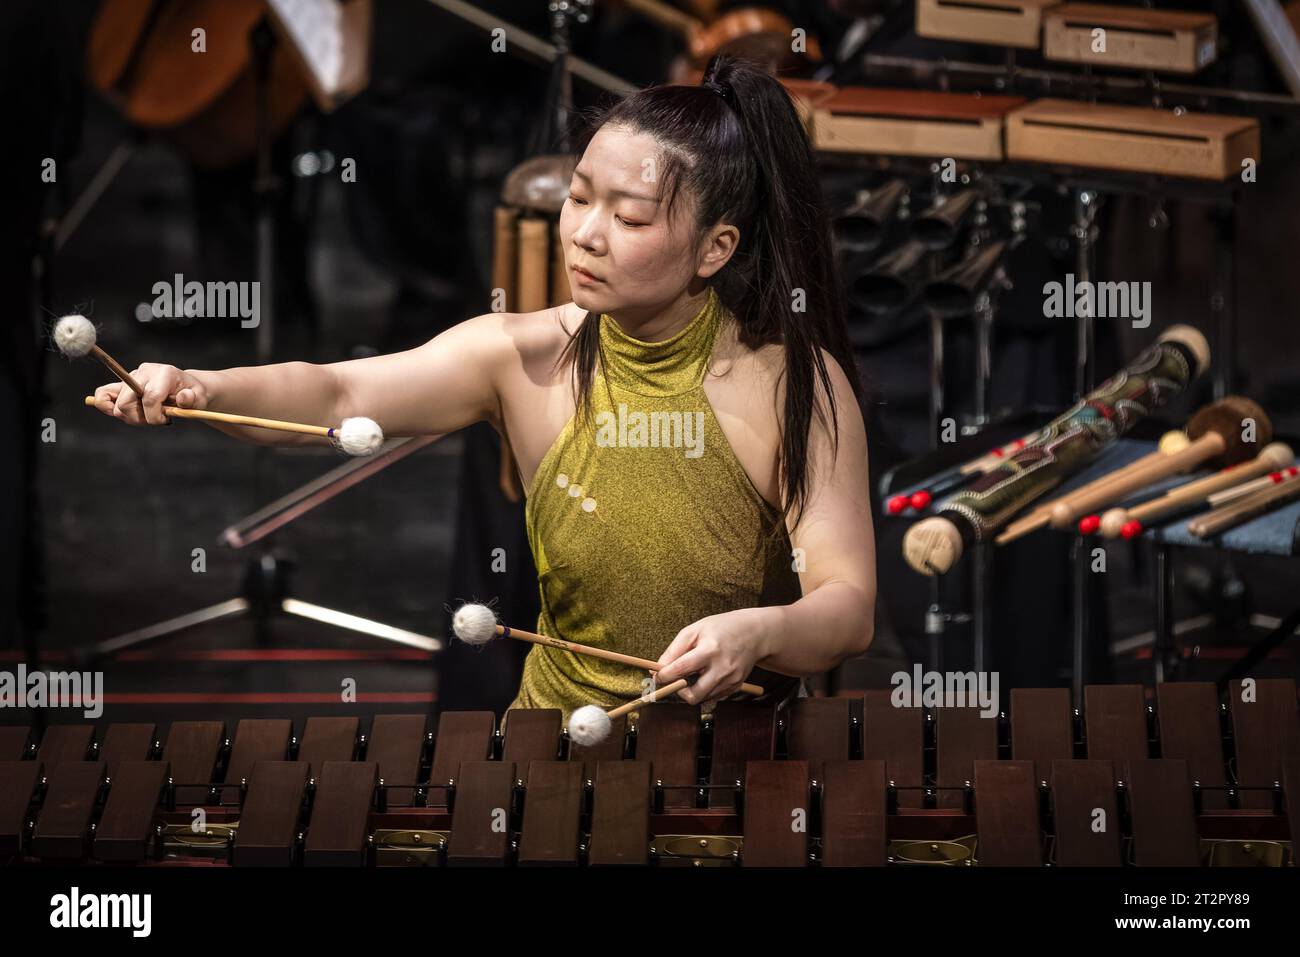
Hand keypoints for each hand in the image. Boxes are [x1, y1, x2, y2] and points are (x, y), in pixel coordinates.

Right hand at [92, 363, 207, 425]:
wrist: (186, 386)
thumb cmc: (192, 393)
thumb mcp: (200, 397)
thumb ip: (192, 399)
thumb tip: (183, 398)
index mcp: (164, 373)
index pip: (150, 398)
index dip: (155, 416)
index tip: (166, 421)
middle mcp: (144, 371)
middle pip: (127, 402)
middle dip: (139, 419)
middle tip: (155, 420)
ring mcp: (131, 377)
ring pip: (117, 404)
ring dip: (129, 417)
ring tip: (145, 416)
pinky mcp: (122, 383)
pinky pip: (103, 393)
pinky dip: (106, 406)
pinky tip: (121, 413)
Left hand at [654, 607, 780, 705]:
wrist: (755, 633)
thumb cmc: (721, 628)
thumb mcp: (694, 630)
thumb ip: (674, 650)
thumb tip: (658, 669)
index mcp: (709, 650)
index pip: (680, 670)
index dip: (664, 676)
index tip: (658, 676)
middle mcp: (722, 668)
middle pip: (693, 695)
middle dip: (679, 691)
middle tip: (675, 680)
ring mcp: (731, 680)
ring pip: (702, 698)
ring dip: (692, 689)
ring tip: (695, 672)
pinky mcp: (736, 687)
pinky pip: (713, 696)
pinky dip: (706, 689)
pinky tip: (708, 674)